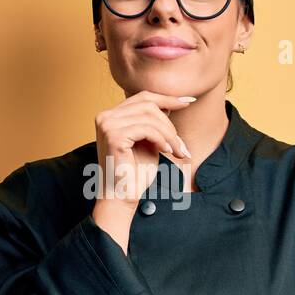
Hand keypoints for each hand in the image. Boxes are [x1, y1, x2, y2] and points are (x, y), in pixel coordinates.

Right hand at [93, 91, 194, 206]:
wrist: (122, 197)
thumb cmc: (135, 173)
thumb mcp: (149, 142)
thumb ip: (154, 123)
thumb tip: (169, 103)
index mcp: (111, 116)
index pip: (143, 97)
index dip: (167, 98)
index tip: (189, 101)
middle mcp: (105, 117)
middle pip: (148, 104)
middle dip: (169, 124)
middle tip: (181, 146)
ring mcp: (107, 125)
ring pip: (149, 116)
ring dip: (169, 134)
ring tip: (176, 151)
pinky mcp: (113, 136)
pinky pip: (147, 129)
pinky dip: (161, 139)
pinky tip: (165, 152)